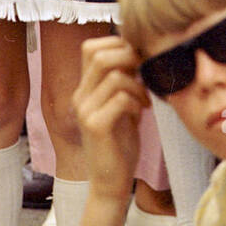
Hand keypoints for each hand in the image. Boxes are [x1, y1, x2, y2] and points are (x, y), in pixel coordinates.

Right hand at [72, 35, 147, 204]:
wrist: (110, 182)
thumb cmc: (120, 143)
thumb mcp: (122, 104)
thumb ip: (124, 80)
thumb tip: (139, 52)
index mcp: (85, 88)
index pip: (91, 47)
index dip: (116, 43)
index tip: (137, 56)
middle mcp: (80, 96)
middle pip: (98, 54)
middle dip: (128, 55)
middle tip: (144, 70)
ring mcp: (85, 111)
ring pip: (113, 75)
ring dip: (137, 83)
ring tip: (145, 98)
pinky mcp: (95, 127)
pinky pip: (119, 98)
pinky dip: (136, 100)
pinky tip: (141, 112)